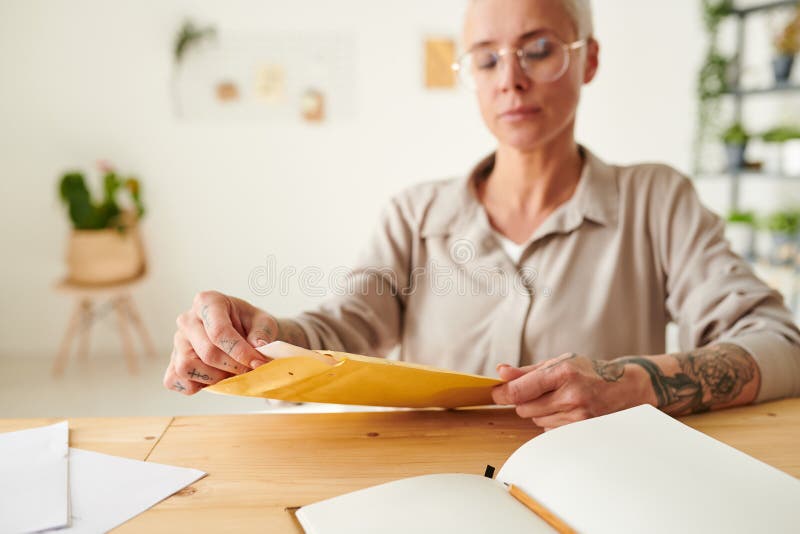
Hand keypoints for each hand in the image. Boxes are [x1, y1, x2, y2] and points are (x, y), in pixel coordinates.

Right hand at [163, 291, 278, 394]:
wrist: (239, 331)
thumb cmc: (249, 324)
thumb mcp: (263, 321)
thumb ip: (262, 332)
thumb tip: (258, 347)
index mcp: (208, 302)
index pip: (219, 331)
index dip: (240, 352)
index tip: (258, 363)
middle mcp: (187, 320)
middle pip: (207, 352)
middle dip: (232, 367)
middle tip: (249, 370)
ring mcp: (177, 341)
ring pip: (187, 367)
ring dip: (214, 378)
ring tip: (230, 373)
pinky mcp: (172, 361)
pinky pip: (175, 380)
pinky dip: (195, 386)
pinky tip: (213, 379)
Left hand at [491, 353, 651, 430]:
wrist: (624, 388)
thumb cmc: (588, 372)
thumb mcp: (559, 363)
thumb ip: (527, 371)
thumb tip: (500, 372)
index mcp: (563, 373)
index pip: (520, 390)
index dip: (502, 393)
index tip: (496, 393)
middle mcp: (571, 396)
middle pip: (524, 408)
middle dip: (524, 401)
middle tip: (539, 392)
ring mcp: (578, 416)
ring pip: (535, 420)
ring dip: (539, 411)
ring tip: (559, 400)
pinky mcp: (581, 431)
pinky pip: (548, 430)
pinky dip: (551, 421)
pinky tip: (567, 411)